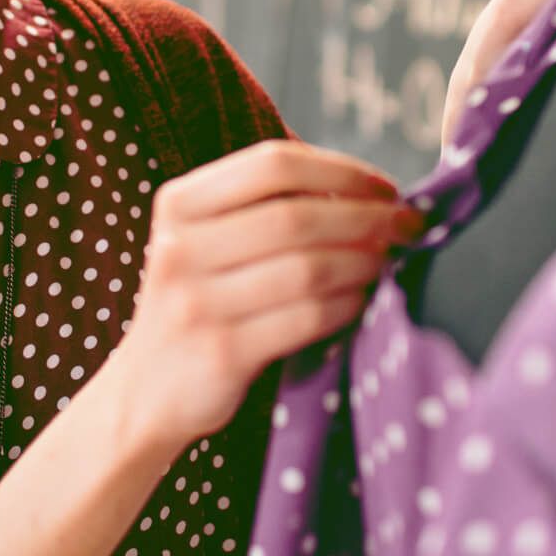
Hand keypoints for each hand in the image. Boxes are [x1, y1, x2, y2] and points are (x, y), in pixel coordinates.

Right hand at [109, 140, 421, 452]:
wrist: (146, 391)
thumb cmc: (201, 302)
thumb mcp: (207, 240)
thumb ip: (266, 206)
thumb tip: (369, 190)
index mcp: (180, 202)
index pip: (273, 164)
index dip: (341, 170)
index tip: (386, 188)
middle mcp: (180, 246)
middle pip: (296, 215)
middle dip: (367, 218)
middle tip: (409, 226)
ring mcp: (195, 301)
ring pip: (307, 268)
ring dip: (363, 262)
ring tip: (388, 263)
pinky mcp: (220, 351)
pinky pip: (305, 318)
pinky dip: (346, 305)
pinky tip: (361, 302)